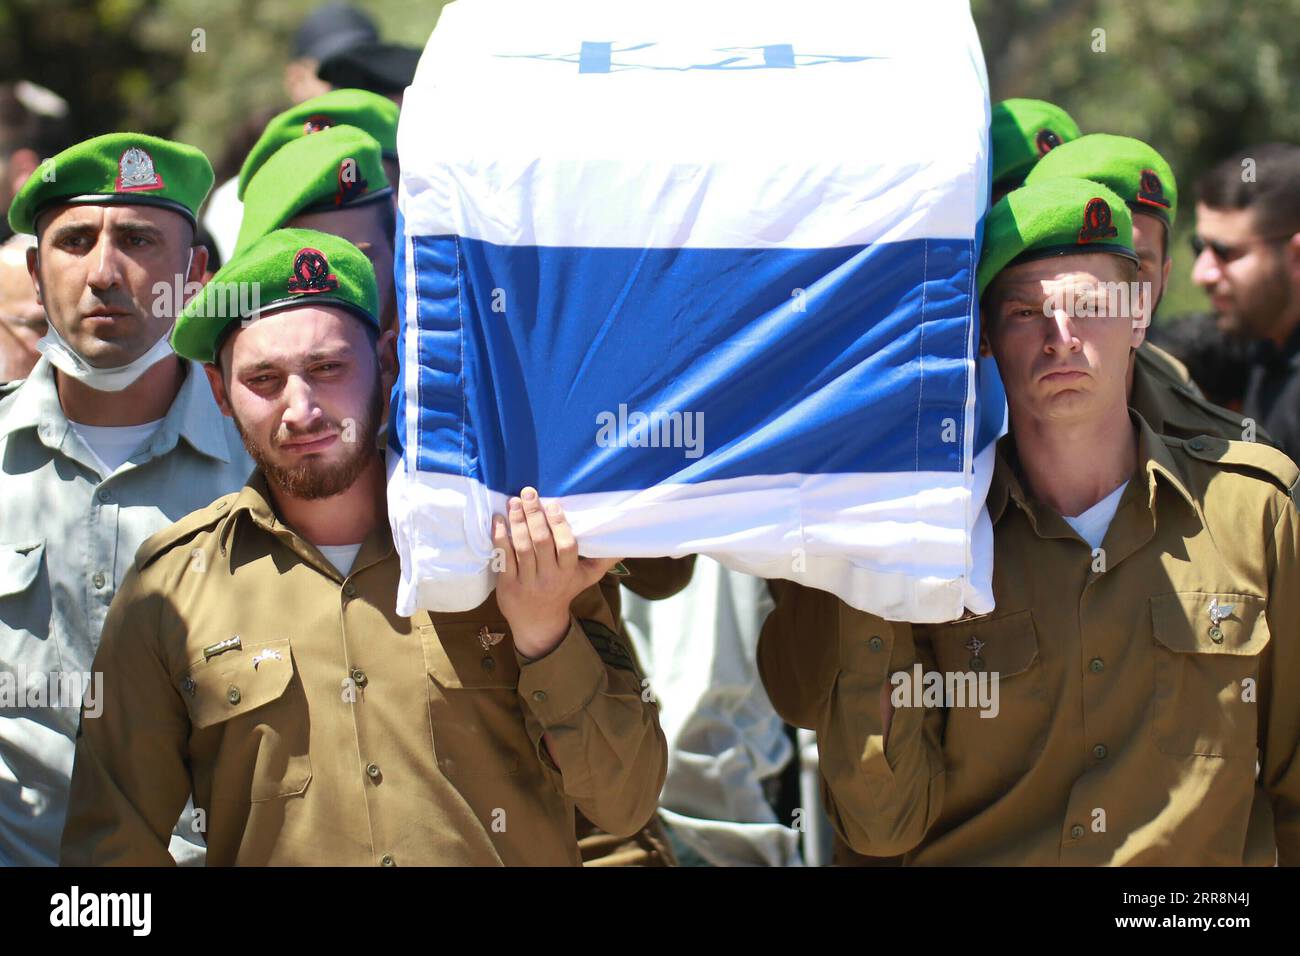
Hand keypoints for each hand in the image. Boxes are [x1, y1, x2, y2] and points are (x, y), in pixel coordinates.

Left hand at [492, 487, 619, 658]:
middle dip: (535, 515)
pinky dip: (500, 537)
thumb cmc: (563, 592)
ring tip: (514, 502)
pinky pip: (503, 557)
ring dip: (517, 522)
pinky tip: (498, 520)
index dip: (559, 525)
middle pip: (541, 542)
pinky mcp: (507, 584)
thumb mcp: (586, 578)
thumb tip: (625, 546)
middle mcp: (548, 577)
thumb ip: (603, 561)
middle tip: (529, 493)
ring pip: (521, 547)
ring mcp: (527, 581)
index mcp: (568, 573)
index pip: (567, 547)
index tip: (554, 504)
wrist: (538, 622)